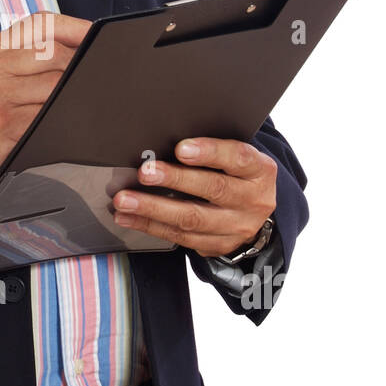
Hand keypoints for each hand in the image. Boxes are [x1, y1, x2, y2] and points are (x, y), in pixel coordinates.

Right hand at [0, 12, 91, 201]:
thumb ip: (30, 57)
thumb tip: (80, 47)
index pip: (41, 23)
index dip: (75, 27)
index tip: (95, 36)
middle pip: (54, 52)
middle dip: (79, 66)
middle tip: (91, 80)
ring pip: (57, 83)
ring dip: (74, 95)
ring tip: (77, 104)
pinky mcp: (5, 123)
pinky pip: (50, 114)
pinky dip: (64, 118)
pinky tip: (64, 122)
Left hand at [112, 137, 276, 257]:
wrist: (254, 210)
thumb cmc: (236, 173)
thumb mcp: (235, 157)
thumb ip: (210, 150)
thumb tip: (163, 140)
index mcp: (260, 171)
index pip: (238, 158)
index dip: (209, 152)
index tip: (180, 148)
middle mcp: (252, 200)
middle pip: (213, 189)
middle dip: (174, 180)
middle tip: (145, 172)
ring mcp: (237, 227)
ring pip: (192, 218)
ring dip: (153, 208)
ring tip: (125, 200)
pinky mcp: (218, 245)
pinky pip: (180, 237)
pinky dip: (150, 226)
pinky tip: (129, 217)